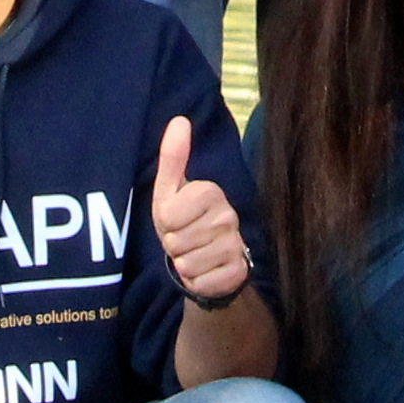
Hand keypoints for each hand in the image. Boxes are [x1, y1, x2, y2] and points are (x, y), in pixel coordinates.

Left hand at [149, 119, 249, 305]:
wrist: (207, 261)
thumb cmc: (183, 222)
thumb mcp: (170, 191)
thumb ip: (173, 157)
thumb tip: (180, 120)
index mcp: (211, 192)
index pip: (168, 214)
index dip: (165, 222)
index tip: (175, 220)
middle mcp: (228, 216)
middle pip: (176, 241)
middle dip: (173, 246)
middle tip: (184, 240)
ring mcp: (236, 245)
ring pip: (188, 264)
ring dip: (184, 265)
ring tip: (194, 254)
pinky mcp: (238, 272)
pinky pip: (201, 282)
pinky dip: (196, 282)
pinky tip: (205, 271)